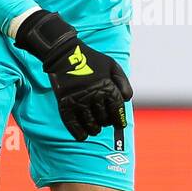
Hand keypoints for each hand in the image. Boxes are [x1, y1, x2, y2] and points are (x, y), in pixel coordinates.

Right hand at [13, 10, 132, 140]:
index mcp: (107, 86)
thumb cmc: (91, 60)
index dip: (119, 119)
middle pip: (105, 119)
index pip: (117, 110)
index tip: (119, 125)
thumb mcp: (112, 65)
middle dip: (106, 122)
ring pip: (91, 125)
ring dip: (95, 129)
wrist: (65, 55)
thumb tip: (126, 100)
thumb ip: (123, 82)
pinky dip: (79, 133)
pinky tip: (82, 136)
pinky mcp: (65, 104)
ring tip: (95, 128)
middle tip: (104, 121)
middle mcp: (94, 95)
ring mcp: (79, 100)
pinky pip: (73, 125)